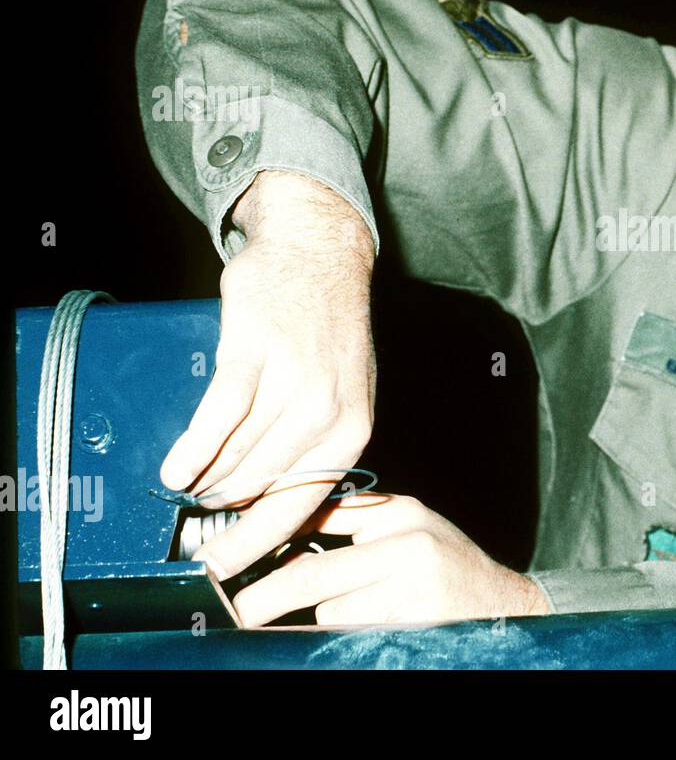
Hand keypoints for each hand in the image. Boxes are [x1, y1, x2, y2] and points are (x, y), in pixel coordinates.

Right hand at [160, 169, 377, 579]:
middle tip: (198, 525)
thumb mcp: (345, 393)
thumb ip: (316, 446)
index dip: (259, 540)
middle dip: (226, 512)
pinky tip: (177, 467)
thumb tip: (278, 503)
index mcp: (352, 428)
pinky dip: (192, 448)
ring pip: (238, 455)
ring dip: (206, 481)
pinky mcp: (256, 352)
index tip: (226, 566)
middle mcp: (328, 411)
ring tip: (187, 490)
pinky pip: (218, 416)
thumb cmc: (329, 331)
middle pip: (262, 485)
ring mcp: (293, 381)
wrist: (320, 256)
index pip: (302, 503)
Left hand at [231, 494, 552, 625]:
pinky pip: (352, 632)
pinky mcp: (412, 623)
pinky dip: (348, 633)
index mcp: (401, 512)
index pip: (320, 517)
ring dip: (327, 618)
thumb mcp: (410, 530)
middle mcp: (407, 544)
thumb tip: (284, 540)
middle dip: (265, 596)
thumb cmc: (450, 569)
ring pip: (330, 611)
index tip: (234, 556)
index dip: (272, 537)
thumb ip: (358, 526)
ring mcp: (410, 588)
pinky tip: (375, 623)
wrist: (508, 607)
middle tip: (234, 611)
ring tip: (368, 610)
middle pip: (312, 574)